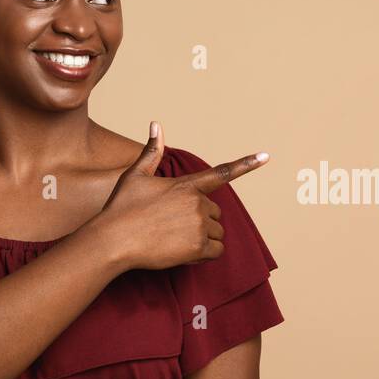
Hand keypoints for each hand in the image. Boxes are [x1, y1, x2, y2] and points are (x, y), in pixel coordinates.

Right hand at [95, 121, 269, 271]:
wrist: (112, 240)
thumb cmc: (121, 208)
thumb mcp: (135, 176)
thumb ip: (152, 151)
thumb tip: (156, 124)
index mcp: (186, 185)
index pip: (223, 172)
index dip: (246, 164)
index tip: (266, 156)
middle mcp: (197, 202)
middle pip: (215, 212)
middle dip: (200, 220)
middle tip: (172, 226)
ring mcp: (199, 224)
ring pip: (217, 232)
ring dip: (202, 238)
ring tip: (173, 239)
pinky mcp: (198, 246)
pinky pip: (216, 251)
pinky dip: (203, 254)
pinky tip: (181, 252)